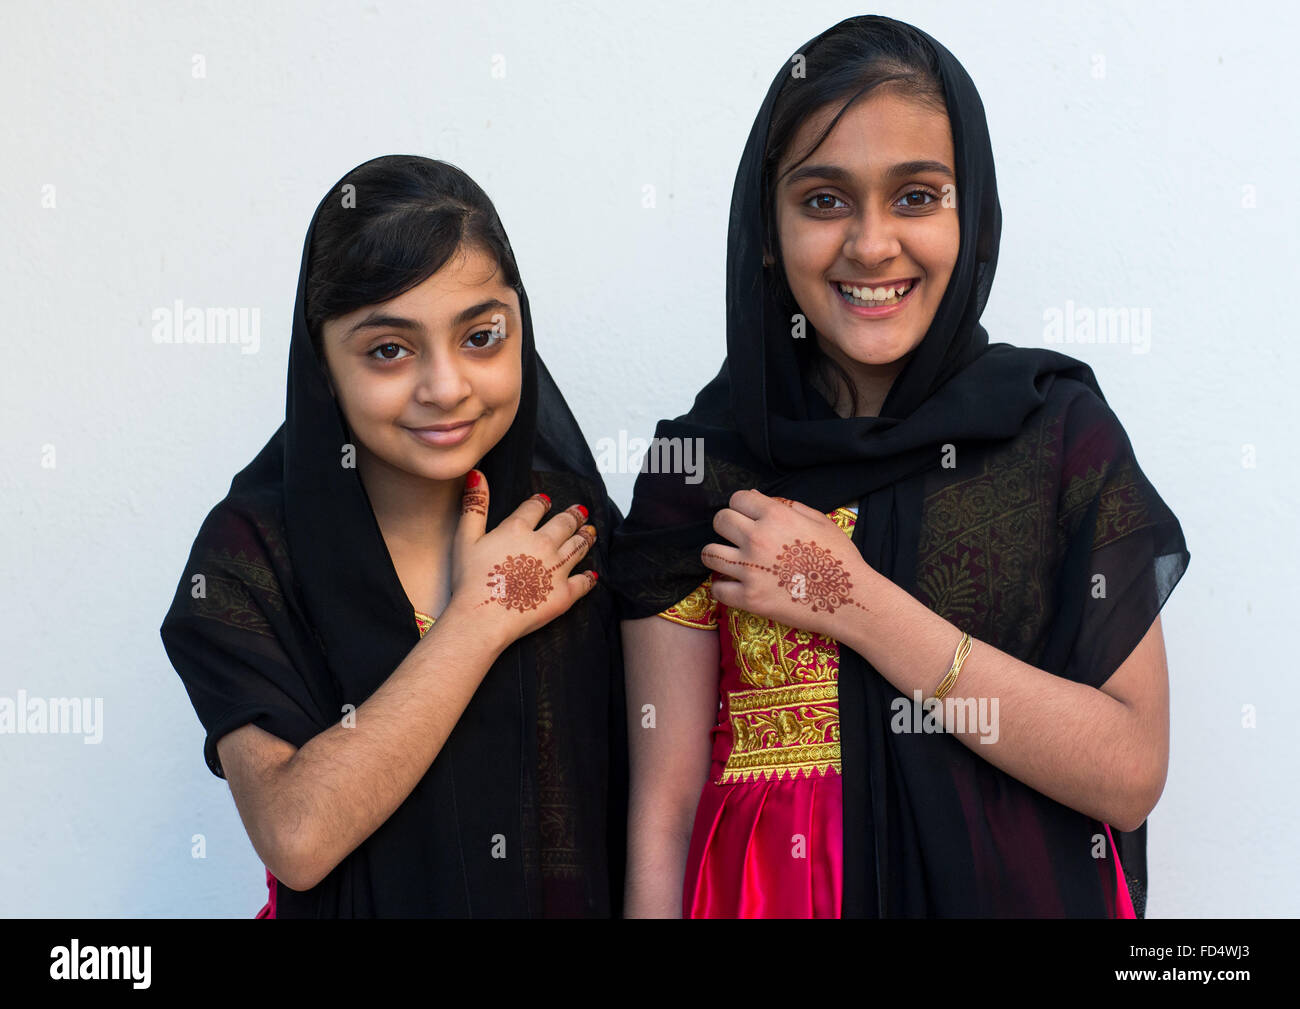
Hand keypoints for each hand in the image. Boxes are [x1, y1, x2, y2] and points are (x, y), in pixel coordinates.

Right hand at [447, 469, 598, 650]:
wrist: (483, 617)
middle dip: (573, 515)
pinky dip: (589, 578)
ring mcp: (556, 569)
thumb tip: (477, 475)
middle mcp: (543, 544)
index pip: (535, 507)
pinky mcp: (565, 593)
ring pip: (578, 547)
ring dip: (586, 537)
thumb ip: (475, 506)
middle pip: (564, 523)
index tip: (546, 500)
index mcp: (518, 529)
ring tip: (590, 532)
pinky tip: (592, 574)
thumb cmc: (471, 581)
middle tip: (580, 511)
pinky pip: (583, 582)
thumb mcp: (465, 538)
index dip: (541, 502)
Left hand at [701, 489, 877, 636]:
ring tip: (729, 559)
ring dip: (717, 554)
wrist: (849, 599)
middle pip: (720, 521)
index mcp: (776, 516)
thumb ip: (786, 505)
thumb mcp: (820, 521)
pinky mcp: (749, 598)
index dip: (742, 506)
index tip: (747, 516)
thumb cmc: (839, 559)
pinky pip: (717, 588)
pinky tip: (734, 585)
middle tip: (736, 537)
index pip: (737, 499)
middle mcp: (758, 539)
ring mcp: (750, 570)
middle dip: (726, 526)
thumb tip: (755, 497)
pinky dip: (722, 586)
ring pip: (709, 553)